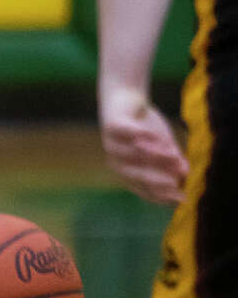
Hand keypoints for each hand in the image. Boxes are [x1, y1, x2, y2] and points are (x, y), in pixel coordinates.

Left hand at [99, 84, 187, 204]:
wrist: (126, 100)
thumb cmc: (146, 128)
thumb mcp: (163, 146)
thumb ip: (172, 160)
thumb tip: (187, 174)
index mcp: (127, 173)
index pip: (144, 189)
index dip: (163, 195)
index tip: (182, 198)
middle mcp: (116, 163)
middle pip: (138, 176)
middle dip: (158, 179)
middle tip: (177, 181)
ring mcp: (111, 145)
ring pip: (135, 154)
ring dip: (155, 154)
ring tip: (173, 153)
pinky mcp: (111, 126)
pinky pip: (127, 131)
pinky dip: (142, 133)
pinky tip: (155, 135)